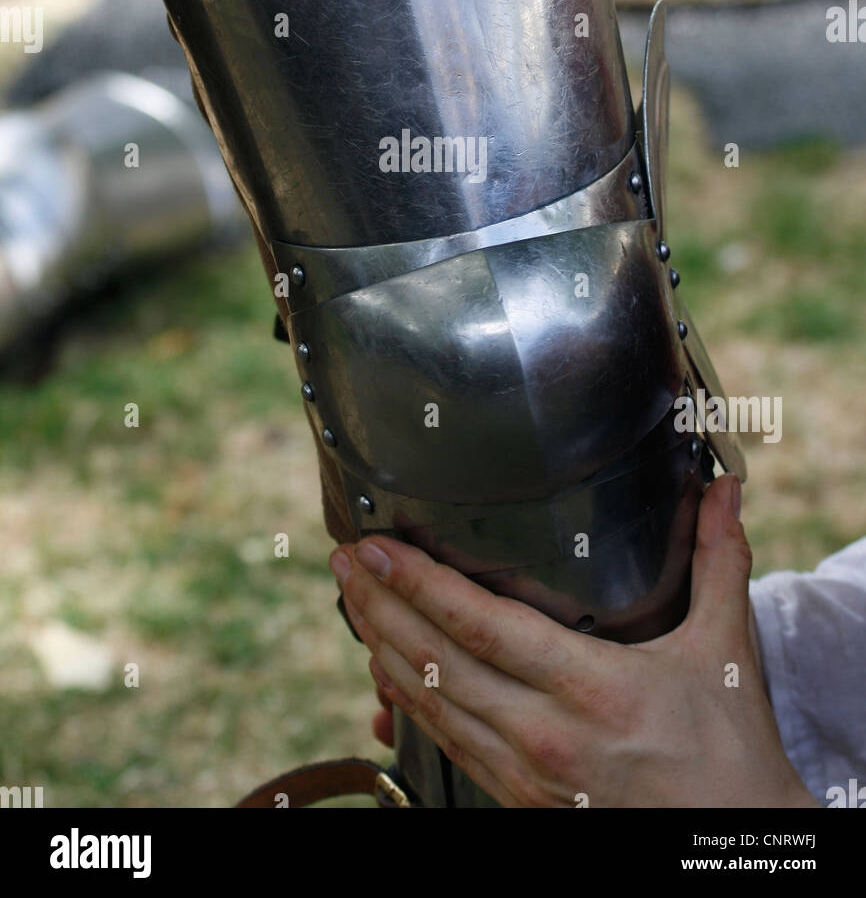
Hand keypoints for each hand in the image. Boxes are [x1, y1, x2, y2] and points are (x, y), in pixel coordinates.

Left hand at [329, 474, 818, 807]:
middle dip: (380, 606)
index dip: (420, 584)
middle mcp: (546, 735)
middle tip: (343, 558)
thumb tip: (725, 484)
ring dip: (383, 649)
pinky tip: (387, 670)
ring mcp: (525, 774)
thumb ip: (718, 559)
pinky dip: (409, 702)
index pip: (483, 628)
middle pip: (438, 663)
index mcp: (592, 688)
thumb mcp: (725, 648)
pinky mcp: (518, 800)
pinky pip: (447, 744)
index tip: (376, 547)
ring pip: (432, 706)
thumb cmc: (731, 747)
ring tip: (353, 601)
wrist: (731, 841)